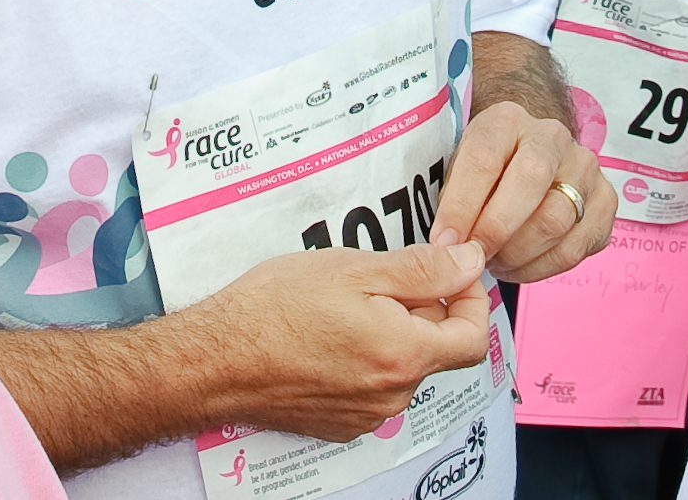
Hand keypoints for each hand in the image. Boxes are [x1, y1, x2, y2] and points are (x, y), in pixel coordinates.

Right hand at [181, 243, 493, 443]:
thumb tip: (469, 261)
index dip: (470, 300)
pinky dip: (364, 359)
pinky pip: (372, 388)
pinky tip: (327, 336)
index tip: (449, 275)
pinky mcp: (339, 425)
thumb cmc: (275, 309)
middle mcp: (392, 395)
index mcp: (404, 355)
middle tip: (378, 279)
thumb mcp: (353, 269)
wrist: (215, 360)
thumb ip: (422, 268)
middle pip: (435, 351)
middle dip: (421, 311)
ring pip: (401, 368)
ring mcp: (365, 415)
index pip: (473, 338)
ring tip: (343, 305)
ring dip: (390, 334)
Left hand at [434, 99, 611, 283]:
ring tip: (493, 262)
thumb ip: (451, 197)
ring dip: (517, 253)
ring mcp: (585, 168)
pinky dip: (540, 268)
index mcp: (508, 119)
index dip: (461, 204)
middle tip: (472, 257)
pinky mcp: (605, 202)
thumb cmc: (487, 173)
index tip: (444, 240)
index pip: (484, 156)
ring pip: (555, 220)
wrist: (527, 162)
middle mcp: (552, 137)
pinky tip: (518, 267)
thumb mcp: (460, 168)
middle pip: (530, 180)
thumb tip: (446, 245)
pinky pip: (574, 248)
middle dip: (496, 228)